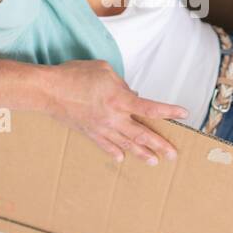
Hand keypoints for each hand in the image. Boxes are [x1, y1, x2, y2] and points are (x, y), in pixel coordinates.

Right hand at [45, 59, 187, 163]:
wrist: (48, 90)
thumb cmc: (74, 75)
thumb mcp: (104, 70)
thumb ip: (121, 84)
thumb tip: (130, 95)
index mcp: (119, 99)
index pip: (150, 108)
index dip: (168, 112)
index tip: (183, 114)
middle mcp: (113, 117)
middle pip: (142, 134)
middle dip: (160, 144)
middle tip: (173, 154)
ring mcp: (101, 128)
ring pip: (126, 143)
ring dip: (142, 153)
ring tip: (154, 162)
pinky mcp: (89, 132)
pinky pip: (105, 145)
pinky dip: (114, 152)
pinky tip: (122, 158)